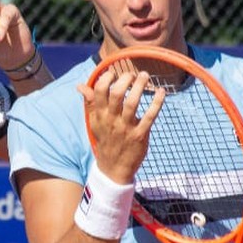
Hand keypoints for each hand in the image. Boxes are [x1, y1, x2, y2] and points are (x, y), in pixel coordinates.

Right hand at [77, 67, 163, 183]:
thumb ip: (90, 103)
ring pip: (132, 102)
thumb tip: (80, 86)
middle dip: (125, 79)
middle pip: (117, 94)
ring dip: (140, 86)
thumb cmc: (105, 141)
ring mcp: (126, 128)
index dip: (106, 78)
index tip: (114, 73)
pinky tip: (161, 91)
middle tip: (132, 75)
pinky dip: (157, 103)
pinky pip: (149, 116)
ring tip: (144, 76)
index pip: (99, 91)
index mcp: (100, 115)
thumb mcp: (94, 123)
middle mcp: (112, 120)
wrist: (113, 169)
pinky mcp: (140, 135)